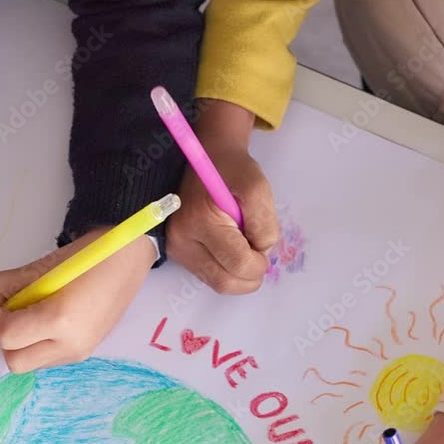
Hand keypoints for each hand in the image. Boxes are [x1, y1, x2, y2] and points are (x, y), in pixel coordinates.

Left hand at [0, 231, 155, 371]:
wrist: (128, 260)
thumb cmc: (86, 257)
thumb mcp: (37, 267)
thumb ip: (3, 288)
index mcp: (60, 319)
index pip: (8, 337)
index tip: (2, 305)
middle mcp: (71, 344)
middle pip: (15, 362)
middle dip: (7, 340)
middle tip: (12, 316)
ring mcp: (80, 353)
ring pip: (31, 365)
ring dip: (23, 345)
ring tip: (34, 317)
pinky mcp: (85, 354)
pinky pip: (48, 358)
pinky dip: (39, 345)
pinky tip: (50, 322)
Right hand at [167, 99, 278, 293]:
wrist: (206, 160)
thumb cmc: (232, 170)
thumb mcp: (258, 187)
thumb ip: (265, 224)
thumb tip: (261, 253)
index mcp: (200, 220)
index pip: (238, 264)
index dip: (259, 262)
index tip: (263, 244)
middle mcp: (182, 241)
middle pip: (225, 282)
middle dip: (250, 275)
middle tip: (258, 254)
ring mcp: (178, 251)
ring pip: (218, 284)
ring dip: (239, 274)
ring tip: (244, 247)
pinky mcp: (179, 256)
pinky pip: (210, 277)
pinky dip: (228, 271)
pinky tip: (231, 250)